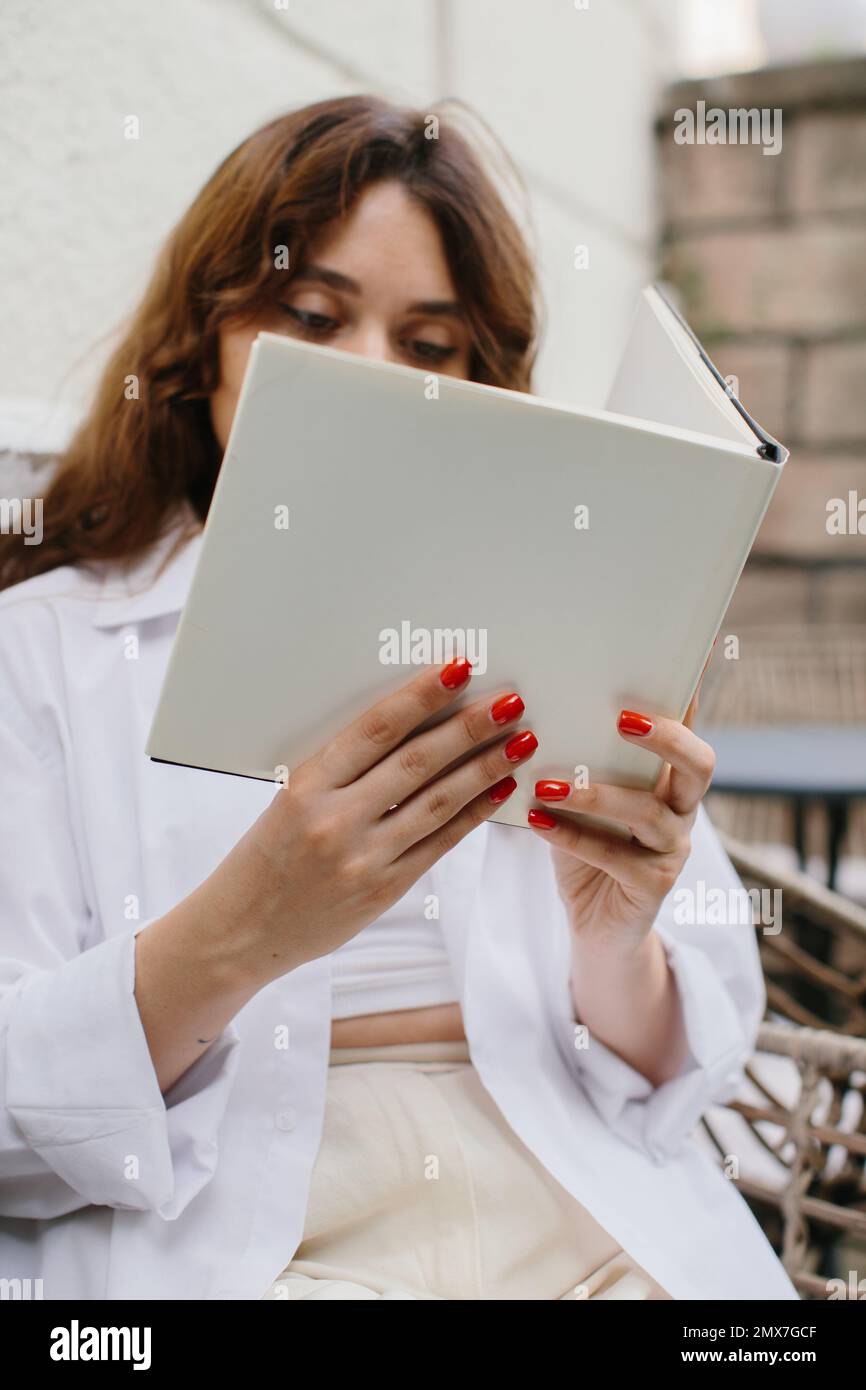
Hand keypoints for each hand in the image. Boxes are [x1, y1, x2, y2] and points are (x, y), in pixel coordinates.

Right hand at [207, 657, 537, 985]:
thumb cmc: (266, 854)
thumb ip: (343, 769)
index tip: (458, 670)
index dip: (421, 696)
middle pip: (416, 763)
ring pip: (438, 802)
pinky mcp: (383, 889)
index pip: (375, 729)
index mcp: (306, 785)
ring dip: (485, 767)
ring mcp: (363, 858)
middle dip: (469, 728)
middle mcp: (335, 820)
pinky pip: (440, 843)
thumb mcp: (290, 799)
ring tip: (520, 739)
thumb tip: (410, 724)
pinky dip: (473, 812)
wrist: (241, 931)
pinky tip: (499, 788)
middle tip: (510, 701)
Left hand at [527, 680, 714, 952]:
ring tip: (548, 784)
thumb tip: (525, 703)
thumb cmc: (585, 847)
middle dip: (666, 737)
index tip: (688, 653)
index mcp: (668, 777)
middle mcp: (682, 808)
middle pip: (700, 763)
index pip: (687, 725)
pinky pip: (616, 857)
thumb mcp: (577, 798)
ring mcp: (673, 849)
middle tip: (621, 718)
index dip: (689, 693)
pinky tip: (537, 822)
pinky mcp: (653, 886)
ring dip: (596, 793)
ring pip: (648, 812)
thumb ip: (574, 758)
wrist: (595, 927)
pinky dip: (573, 837)